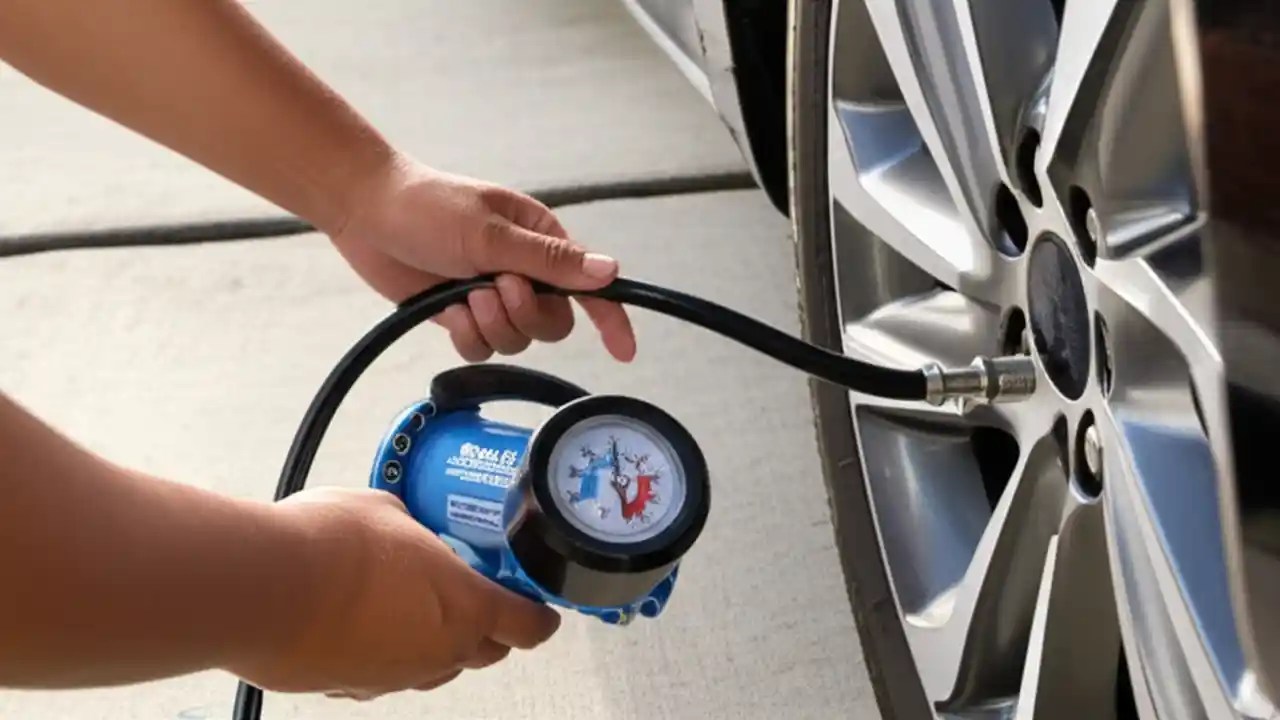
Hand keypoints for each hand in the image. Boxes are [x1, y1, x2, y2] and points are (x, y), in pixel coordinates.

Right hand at [226, 487, 560, 698]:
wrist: (263, 588)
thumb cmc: (331, 546)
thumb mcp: (388, 511)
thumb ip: (411, 529)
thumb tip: (404, 529)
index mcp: (466, 609)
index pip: (529, 629)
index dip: (539, 619)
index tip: (537, 608)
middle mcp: (438, 653)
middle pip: (485, 652)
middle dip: (488, 629)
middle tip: (471, 595)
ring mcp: (392, 677)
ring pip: (433, 666)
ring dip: (432, 641)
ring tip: (408, 604)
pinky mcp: (349, 689)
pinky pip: (381, 674)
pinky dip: (381, 652)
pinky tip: (359, 622)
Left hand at [330, 154, 635, 362]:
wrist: (366, 212)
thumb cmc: (428, 207)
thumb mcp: (492, 234)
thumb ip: (551, 261)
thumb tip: (611, 272)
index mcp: (541, 241)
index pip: (589, 285)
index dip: (611, 318)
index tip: (624, 351)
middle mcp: (524, 271)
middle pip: (553, 323)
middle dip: (526, 314)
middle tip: (494, 288)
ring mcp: (492, 295)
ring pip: (517, 340)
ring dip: (492, 324)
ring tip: (465, 294)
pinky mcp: (462, 315)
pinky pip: (482, 349)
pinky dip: (467, 335)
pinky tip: (447, 310)